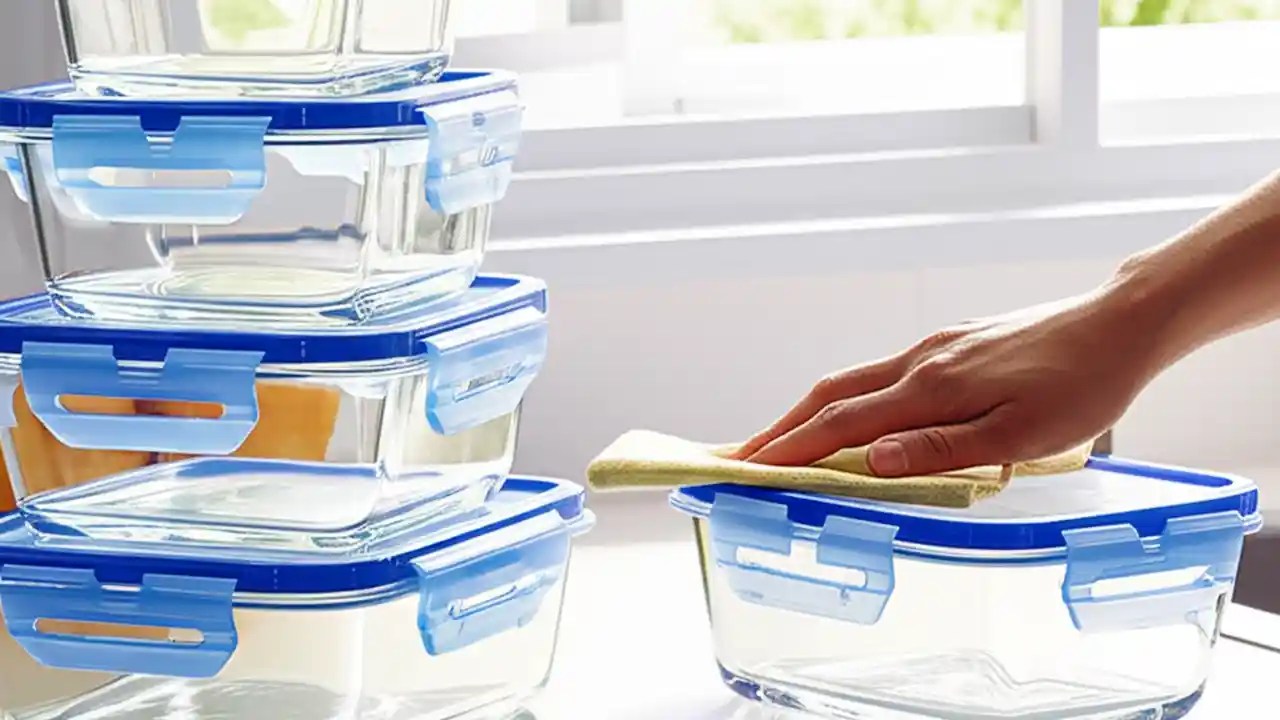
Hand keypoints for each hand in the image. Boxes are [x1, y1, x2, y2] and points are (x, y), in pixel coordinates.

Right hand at [734, 286, 1168, 475]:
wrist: (1119, 324)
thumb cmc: (1081, 387)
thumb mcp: (1020, 434)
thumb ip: (941, 447)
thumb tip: (869, 460)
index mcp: (933, 389)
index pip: (841, 425)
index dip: (791, 450)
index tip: (746, 469)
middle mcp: (921, 362)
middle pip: (832, 395)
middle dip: (782, 428)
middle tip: (742, 456)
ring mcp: (934, 347)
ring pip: (854, 380)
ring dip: (809, 411)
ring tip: (783, 439)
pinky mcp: (952, 342)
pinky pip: (881, 373)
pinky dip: (847, 397)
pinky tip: (852, 413)